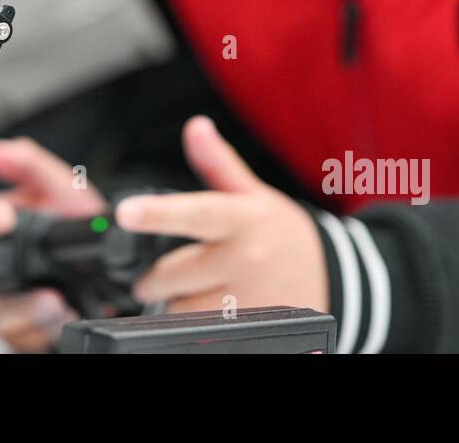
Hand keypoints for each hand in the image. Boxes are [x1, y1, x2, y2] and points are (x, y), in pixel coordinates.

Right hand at [0, 137, 104, 351]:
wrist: (115, 271)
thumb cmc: (79, 227)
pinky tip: (60, 313)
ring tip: (49, 301)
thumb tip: (0, 151)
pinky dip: (40, 326)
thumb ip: (32, 167)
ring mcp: (2, 299)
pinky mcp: (20, 329)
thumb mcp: (63, 190)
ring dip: (20, 307)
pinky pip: (18, 334)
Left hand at [115, 116, 328, 315]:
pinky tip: (212, 308)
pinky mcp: (250, 329)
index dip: (158, 213)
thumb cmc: (284, 236)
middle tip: (156, 277)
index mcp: (243, 220)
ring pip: (184, 308)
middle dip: (156, 278)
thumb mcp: (255, 195)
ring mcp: (249, 300)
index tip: (125, 212)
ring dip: (178, 302)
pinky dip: (197, 322)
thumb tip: (196, 127)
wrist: (332, 281)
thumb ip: (218, 163)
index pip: (196, 213)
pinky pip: (202, 331)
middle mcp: (246, 260)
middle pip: (175, 273)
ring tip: (194, 291)